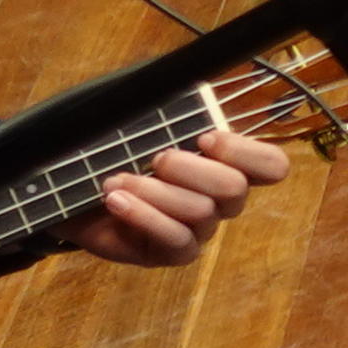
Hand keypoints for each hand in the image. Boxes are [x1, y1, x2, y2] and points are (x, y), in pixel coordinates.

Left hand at [67, 133, 292, 266]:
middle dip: (190, 169)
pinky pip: (176, 239)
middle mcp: (221, 199)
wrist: (77, 191)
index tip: (203, 138)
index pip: (270, 165)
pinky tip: (115, 200)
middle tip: (155, 158)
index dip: (244, 152)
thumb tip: (192, 94)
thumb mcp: (142, 125)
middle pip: (235, 188)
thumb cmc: (115, 155)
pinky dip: (143, 215)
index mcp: (225, 163)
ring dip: (153, 190)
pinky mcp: (175, 253)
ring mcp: (200, 229)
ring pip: (201, 212)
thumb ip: (172, 114)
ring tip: (115, 181)